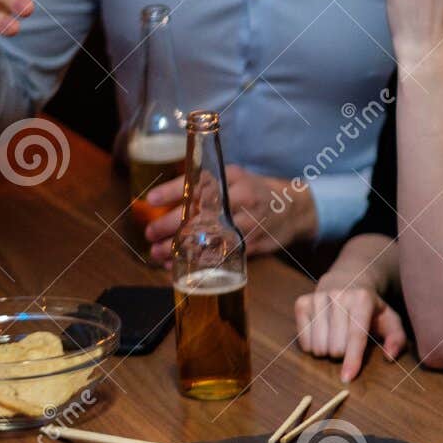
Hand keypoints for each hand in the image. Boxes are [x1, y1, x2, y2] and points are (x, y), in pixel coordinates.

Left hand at [143, 165, 318, 261]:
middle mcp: (243, 200)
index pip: (200, 183)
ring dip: (180, 248)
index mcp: (235, 180)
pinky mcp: (252, 245)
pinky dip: (197, 262)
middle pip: (202, 213)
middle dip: (171, 225)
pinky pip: (220, 256)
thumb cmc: (255, 192)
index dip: (173, 191)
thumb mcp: (234, 178)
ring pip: (209, 239)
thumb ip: (206, 184)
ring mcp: (249, 224)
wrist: (293, 209)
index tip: (150, 199)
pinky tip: (180, 265)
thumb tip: (164, 197)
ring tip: (157, 253)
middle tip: (150, 233)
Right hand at [294, 280, 406, 381]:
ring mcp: (318, 297)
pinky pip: (303, 341)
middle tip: (348, 343)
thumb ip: (396, 339)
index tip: (346, 378)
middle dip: (343, 354)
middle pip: (335, 346)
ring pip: (318, 346)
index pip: (356, 335)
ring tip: (336, 338)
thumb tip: (389, 357)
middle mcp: (338, 294)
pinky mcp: (302, 303)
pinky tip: (323, 333)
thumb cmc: (370, 308)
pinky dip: (313, 346)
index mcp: (363, 298)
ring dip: (327, 351)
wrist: (348, 280)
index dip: (352, 359)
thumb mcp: (390, 320)